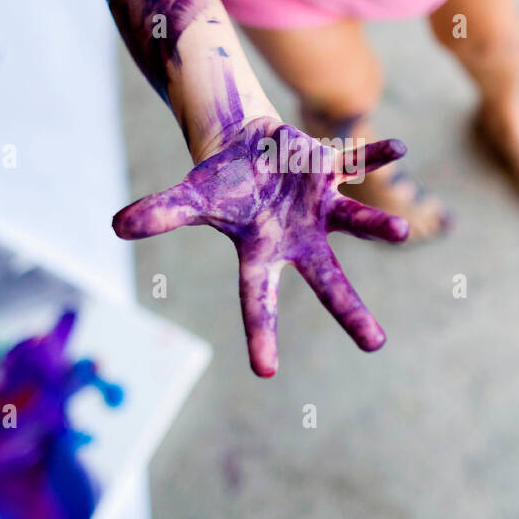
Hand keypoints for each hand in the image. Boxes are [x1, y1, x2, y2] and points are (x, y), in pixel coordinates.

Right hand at [112, 117, 408, 376]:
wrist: (249, 151)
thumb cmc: (222, 186)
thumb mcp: (190, 199)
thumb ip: (161, 214)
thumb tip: (116, 226)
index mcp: (262, 251)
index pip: (259, 299)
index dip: (261, 333)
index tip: (264, 372)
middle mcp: (299, 237)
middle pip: (326, 278)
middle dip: (348, 309)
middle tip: (374, 343)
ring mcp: (319, 204)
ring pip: (353, 221)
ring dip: (376, 226)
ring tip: (402, 233)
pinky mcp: (330, 170)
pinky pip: (356, 161)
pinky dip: (375, 153)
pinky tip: (400, 147)